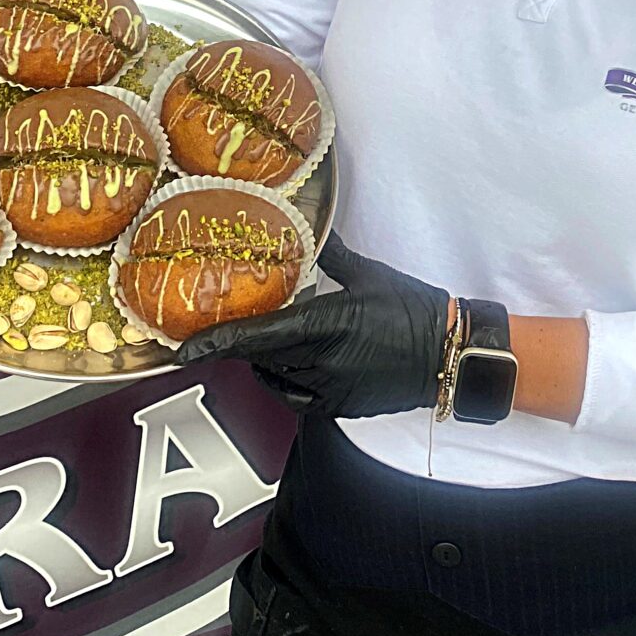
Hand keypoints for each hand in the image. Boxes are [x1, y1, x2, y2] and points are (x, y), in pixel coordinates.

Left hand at [176, 236, 448, 418]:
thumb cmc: (412, 309)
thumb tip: (313, 229)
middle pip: (260, 358)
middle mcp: (323, 361)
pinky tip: (284, 367)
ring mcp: (332, 389)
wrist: (449, 354)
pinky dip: (283, 383)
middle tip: (209, 336)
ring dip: (260, 362)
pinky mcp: (342, 406)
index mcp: (327, 324)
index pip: (258, 336)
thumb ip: (331, 256)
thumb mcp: (368, 274)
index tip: (185, 348)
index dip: (217, 342)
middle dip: (234, 347)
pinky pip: (296, 398)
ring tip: (257, 342)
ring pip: (275, 378)